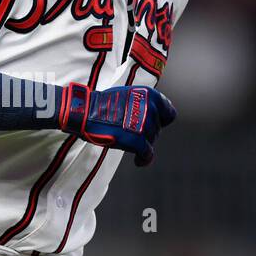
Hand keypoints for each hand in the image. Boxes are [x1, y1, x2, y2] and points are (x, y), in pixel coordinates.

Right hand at [57, 83, 177, 165]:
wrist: (86, 112)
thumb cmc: (103, 104)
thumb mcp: (129, 94)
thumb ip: (144, 104)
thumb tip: (154, 116)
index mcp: (150, 95)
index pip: (169, 113)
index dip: (162, 121)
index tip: (155, 125)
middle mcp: (151, 108)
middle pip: (158, 130)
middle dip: (147, 133)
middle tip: (130, 133)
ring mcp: (144, 125)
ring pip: (151, 141)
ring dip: (142, 144)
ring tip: (127, 142)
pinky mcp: (137, 140)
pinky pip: (147, 154)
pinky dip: (144, 159)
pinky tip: (139, 161)